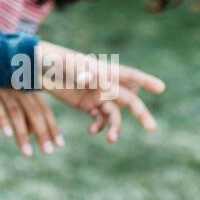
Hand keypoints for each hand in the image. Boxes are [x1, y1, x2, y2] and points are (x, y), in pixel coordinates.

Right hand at [0, 87, 61, 156]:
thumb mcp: (12, 95)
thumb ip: (24, 111)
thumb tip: (34, 133)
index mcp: (27, 85)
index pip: (44, 108)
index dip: (52, 126)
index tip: (59, 145)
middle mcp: (17, 85)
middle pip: (33, 110)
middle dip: (42, 133)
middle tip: (48, 152)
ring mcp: (1, 86)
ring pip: (16, 112)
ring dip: (22, 134)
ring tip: (28, 153)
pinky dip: (3, 121)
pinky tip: (7, 135)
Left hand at [33, 41, 164, 143]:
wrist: (38, 69)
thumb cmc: (56, 60)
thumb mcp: (68, 64)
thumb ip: (79, 70)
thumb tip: (88, 79)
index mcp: (105, 71)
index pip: (130, 75)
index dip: (146, 81)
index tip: (161, 88)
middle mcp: (105, 84)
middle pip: (128, 100)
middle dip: (140, 113)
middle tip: (152, 127)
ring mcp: (97, 96)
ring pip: (114, 114)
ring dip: (115, 127)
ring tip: (111, 139)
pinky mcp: (86, 105)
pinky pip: (99, 119)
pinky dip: (98, 126)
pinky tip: (92, 130)